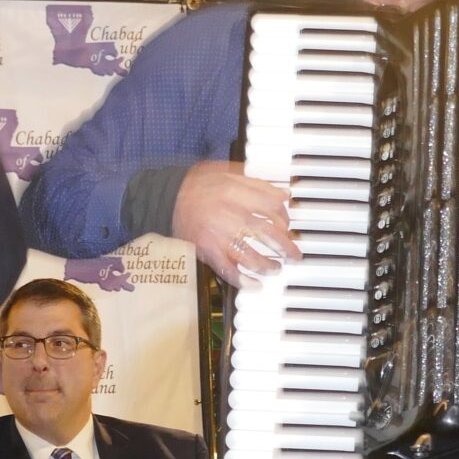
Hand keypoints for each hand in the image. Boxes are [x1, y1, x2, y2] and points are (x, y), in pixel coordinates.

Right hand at [173, 162, 298, 285]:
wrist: (165, 199)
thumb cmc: (196, 186)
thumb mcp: (225, 172)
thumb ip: (256, 183)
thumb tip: (283, 193)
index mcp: (234, 192)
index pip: (271, 206)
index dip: (284, 217)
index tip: (287, 224)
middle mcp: (228, 214)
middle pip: (267, 233)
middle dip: (285, 247)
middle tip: (294, 254)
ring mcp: (217, 235)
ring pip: (250, 256)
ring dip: (267, 266)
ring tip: (276, 268)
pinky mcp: (207, 251)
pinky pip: (228, 270)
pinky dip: (243, 281)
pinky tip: (255, 285)